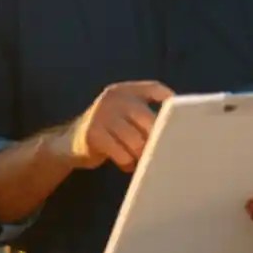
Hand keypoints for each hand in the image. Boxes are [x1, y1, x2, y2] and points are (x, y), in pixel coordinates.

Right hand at [54, 81, 175, 171]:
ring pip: (137, 141)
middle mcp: (113, 98)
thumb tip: (177, 130)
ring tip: (138, 159)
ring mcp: (101, 114)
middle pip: (149, 120)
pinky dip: (128, 163)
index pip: (154, 88)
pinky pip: (122, 154)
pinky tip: (124, 163)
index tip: (184, 118)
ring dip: (141, 155)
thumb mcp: (122, 115)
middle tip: (160, 152)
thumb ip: (144, 115)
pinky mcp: (93, 134)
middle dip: (157, 139)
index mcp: (123, 90)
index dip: (171, 101)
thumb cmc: (107, 131)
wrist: (68, 144)